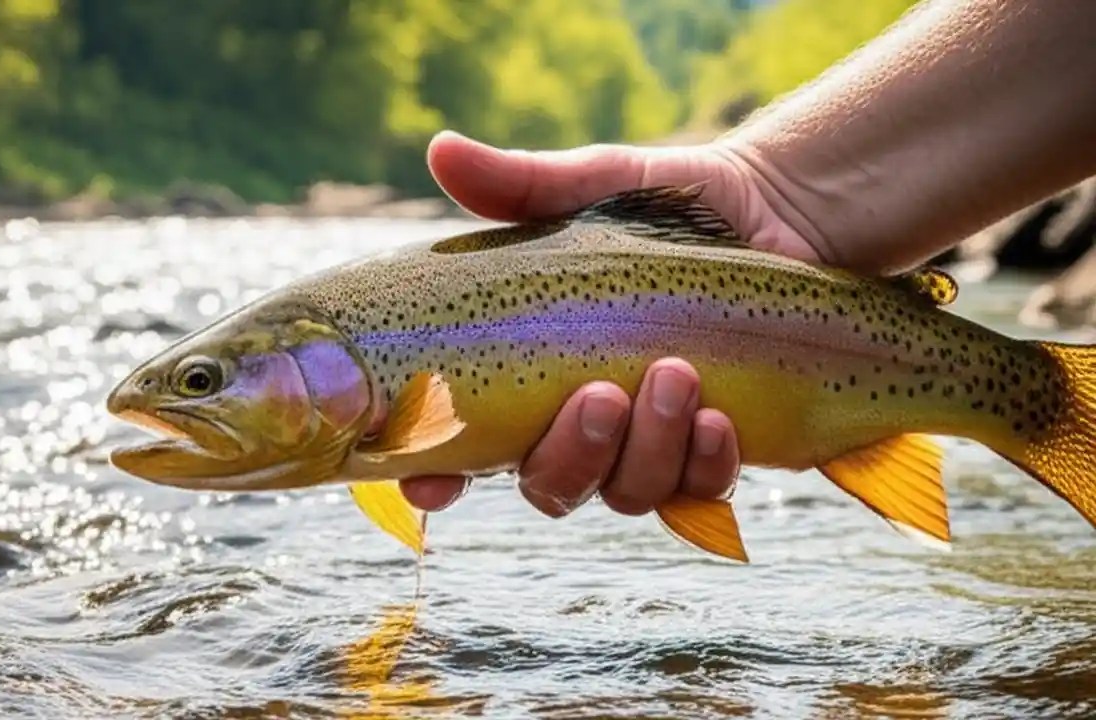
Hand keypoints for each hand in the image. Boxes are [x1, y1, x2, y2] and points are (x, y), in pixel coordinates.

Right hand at [399, 131, 820, 517]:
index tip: (432, 484)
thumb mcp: (592, 187)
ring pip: (625, 493)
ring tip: (677, 374)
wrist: (775, 212)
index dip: (436, 476)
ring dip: (646, 450)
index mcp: (529, 372)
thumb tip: (439, 149)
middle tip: (605, 394)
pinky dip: (704, 464)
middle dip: (572, 453)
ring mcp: (648, 445)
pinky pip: (699, 494)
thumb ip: (518, 184)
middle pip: (548, 484)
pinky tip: (719, 417)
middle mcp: (580, 423)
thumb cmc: (666, 208)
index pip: (463, 447)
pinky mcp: (714, 451)